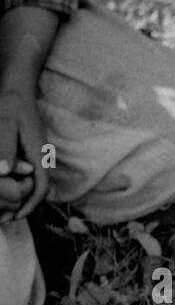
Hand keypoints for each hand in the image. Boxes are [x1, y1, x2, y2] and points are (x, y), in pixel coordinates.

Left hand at [0, 87, 49, 221]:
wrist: (17, 87)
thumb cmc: (10, 103)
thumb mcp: (4, 124)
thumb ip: (4, 148)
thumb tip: (2, 172)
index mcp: (38, 155)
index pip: (41, 188)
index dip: (30, 205)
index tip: (15, 216)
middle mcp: (40, 158)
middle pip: (37, 190)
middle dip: (22, 206)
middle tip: (3, 217)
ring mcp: (35, 155)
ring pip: (30, 183)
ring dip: (18, 196)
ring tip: (2, 206)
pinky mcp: (28, 152)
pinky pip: (25, 174)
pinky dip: (15, 184)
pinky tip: (4, 184)